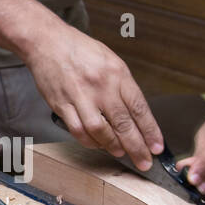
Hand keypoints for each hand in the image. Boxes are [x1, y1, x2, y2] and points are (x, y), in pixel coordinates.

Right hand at [25, 23, 163, 169]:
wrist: (47, 42)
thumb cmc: (79, 50)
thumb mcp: (110, 60)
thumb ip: (122, 86)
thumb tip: (136, 114)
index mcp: (116, 73)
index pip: (139, 107)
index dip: (150, 130)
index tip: (157, 146)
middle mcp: (100, 86)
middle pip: (123, 124)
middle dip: (136, 147)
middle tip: (144, 162)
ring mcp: (80, 96)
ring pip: (100, 131)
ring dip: (113, 146)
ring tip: (121, 153)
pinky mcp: (62, 105)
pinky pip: (78, 131)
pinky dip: (90, 142)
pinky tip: (98, 144)